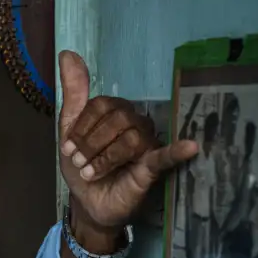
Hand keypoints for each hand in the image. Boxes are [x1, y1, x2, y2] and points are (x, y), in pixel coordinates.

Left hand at [57, 51, 197, 233]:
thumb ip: (73, 94)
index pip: (102, 105)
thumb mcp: (69, 130)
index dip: (82, 127)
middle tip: (79, 162)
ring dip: (105, 157)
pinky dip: (177, 150)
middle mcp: (135, 123)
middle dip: (91, 143)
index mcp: (117, 112)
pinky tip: (190, 147)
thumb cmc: (82, 166)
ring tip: (92, 173)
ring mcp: (147, 144)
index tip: (68, 149)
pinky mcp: (153, 167)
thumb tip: (67, 53)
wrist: (88, 204)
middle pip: (117, 119)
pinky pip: (166, 154)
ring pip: (131, 137)